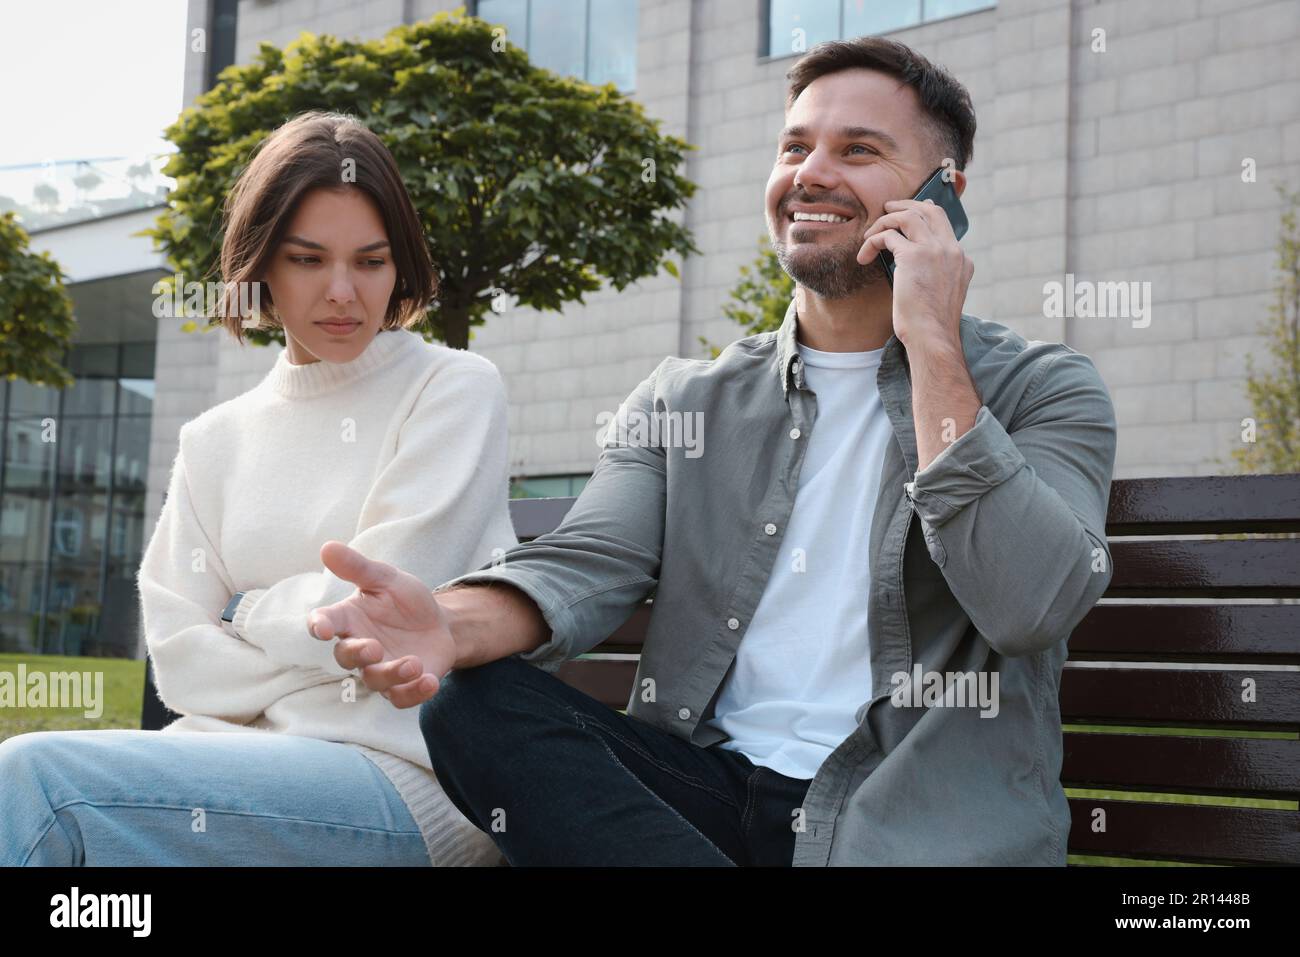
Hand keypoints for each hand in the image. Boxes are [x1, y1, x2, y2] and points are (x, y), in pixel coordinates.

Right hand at [307, 541, 454, 707]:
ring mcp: (380, 670)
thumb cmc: (406, 601)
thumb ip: (358, 568)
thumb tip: (327, 547)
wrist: (441, 624)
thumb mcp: (387, 579)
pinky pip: (401, 698)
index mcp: (350, 619)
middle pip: (346, 657)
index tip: (321, 628)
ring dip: (392, 675)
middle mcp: (360, 647)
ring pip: (375, 681)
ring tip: (414, 664)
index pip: (324, 623)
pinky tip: (430, 681)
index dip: (319, 626)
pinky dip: (414, 693)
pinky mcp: (403, 686)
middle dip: (357, 654)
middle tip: (373, 647)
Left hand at [856, 198, 972, 351]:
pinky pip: (888, 235)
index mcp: (962, 261)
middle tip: (887, 209)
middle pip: (930, 210)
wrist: (932, 337)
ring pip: (908, 216)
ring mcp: (935, 250)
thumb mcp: (940, 296)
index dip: (925, 213)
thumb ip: (934, 276)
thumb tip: (910, 267)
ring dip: (885, 221)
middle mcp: (952, 250)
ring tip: (869, 234)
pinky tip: (864, 255)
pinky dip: (873, 241)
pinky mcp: (914, 256)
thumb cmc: (930, 326)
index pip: (944, 225)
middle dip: (906, 205)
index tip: (909, 213)